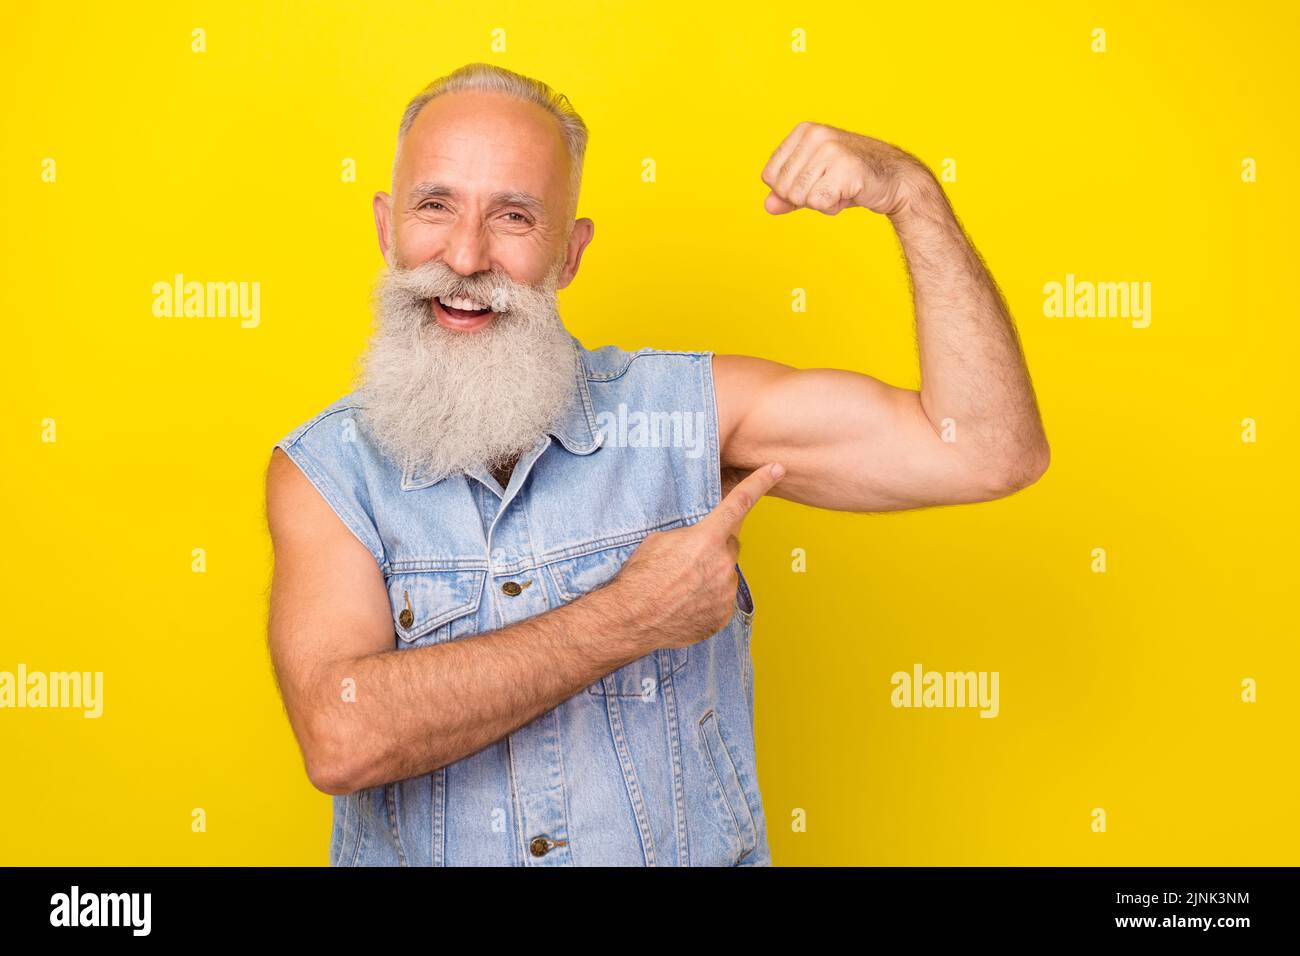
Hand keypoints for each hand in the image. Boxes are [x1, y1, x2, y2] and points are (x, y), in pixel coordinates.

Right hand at [611, 463, 786, 651]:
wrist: (632, 619)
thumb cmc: (640, 577)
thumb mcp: (659, 541)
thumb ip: (689, 534)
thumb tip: (699, 539)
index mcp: (706, 538)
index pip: (739, 503)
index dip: (760, 483)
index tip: (777, 469)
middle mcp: (722, 563)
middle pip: (730, 545)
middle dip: (715, 548)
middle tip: (688, 560)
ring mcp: (725, 591)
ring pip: (726, 574)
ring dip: (711, 575)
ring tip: (682, 586)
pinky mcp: (723, 614)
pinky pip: (722, 599)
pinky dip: (709, 598)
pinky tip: (686, 602)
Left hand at [760, 121, 931, 217]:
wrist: (895, 179)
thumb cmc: (852, 178)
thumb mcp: (814, 182)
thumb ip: (788, 193)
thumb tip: (768, 206)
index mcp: (804, 131)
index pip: (770, 176)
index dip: (790, 190)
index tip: (816, 181)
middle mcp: (815, 135)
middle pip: (783, 188)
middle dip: (806, 198)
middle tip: (832, 186)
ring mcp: (830, 149)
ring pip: (800, 197)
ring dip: (821, 203)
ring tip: (841, 188)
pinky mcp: (844, 167)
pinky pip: (819, 202)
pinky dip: (833, 207)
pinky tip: (849, 193)